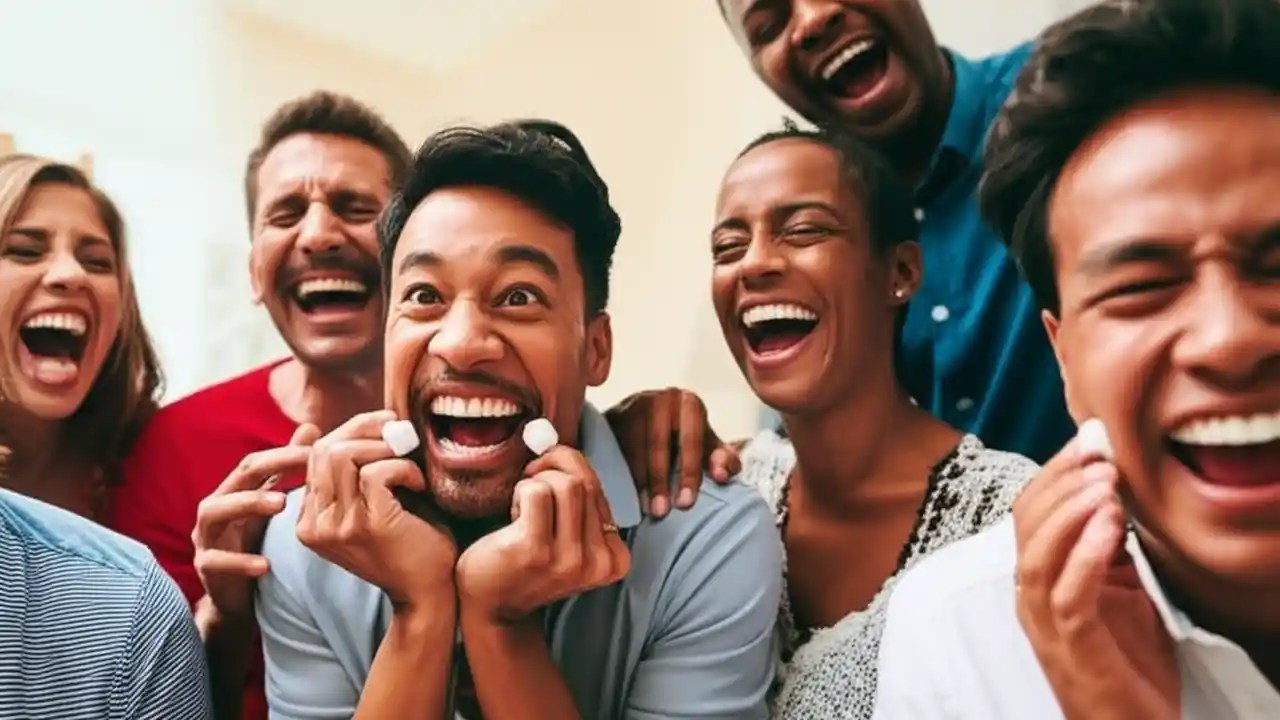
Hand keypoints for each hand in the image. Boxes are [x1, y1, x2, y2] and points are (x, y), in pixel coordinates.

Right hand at [193, 423, 318, 618]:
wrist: (237, 597)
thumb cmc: (255, 542)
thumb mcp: (272, 501)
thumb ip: (287, 468)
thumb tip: (311, 427)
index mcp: (233, 492)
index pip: (255, 463)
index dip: (285, 453)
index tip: (318, 447)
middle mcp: (215, 508)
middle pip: (237, 479)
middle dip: (269, 467)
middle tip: (306, 463)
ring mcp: (206, 538)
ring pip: (215, 513)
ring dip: (248, 504)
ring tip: (281, 503)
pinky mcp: (204, 568)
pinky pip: (216, 562)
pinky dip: (239, 562)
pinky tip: (265, 565)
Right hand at [295, 410, 456, 608]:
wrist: (430, 592)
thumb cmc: (409, 542)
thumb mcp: (372, 504)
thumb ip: (356, 473)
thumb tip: (362, 421)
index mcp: (311, 520)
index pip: (317, 455)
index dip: (353, 431)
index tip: (387, 425)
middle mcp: (315, 525)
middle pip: (326, 449)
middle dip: (366, 429)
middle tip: (400, 432)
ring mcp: (337, 527)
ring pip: (345, 455)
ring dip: (385, 448)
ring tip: (408, 462)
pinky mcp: (366, 527)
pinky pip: (377, 472)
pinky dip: (404, 468)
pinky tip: (419, 484)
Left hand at [456, 446, 630, 622]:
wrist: (490, 608)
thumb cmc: (526, 561)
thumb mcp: (568, 535)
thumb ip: (578, 497)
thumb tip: (553, 438)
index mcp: (615, 559)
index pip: (600, 488)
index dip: (570, 472)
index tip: (547, 486)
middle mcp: (599, 563)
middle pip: (584, 481)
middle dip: (552, 467)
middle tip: (529, 475)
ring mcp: (569, 560)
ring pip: (565, 484)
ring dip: (536, 483)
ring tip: (522, 507)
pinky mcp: (536, 551)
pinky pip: (535, 492)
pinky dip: (520, 493)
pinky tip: (511, 519)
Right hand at [605, 387, 740, 517]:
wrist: (646, 420)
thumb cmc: (683, 437)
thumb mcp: (706, 445)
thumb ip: (721, 459)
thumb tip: (723, 474)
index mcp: (689, 404)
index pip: (691, 439)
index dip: (689, 472)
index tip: (686, 503)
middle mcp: (661, 398)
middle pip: (658, 442)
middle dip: (660, 479)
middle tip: (661, 511)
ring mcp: (633, 404)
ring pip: (633, 444)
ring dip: (638, 479)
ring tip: (643, 508)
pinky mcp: (612, 414)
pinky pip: (613, 444)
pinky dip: (619, 470)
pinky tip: (624, 492)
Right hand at [1013, 435, 1177, 719]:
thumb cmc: (1128, 662)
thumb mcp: (1121, 590)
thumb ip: (1109, 546)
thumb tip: (1112, 490)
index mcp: (1037, 579)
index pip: (1028, 510)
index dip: (1055, 471)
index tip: (1091, 440)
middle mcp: (1030, 598)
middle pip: (1025, 523)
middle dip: (1062, 481)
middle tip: (1101, 456)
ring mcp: (1045, 625)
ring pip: (1036, 554)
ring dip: (1071, 512)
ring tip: (1107, 485)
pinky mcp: (1072, 647)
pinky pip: (1067, 594)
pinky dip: (1086, 553)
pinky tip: (1111, 526)